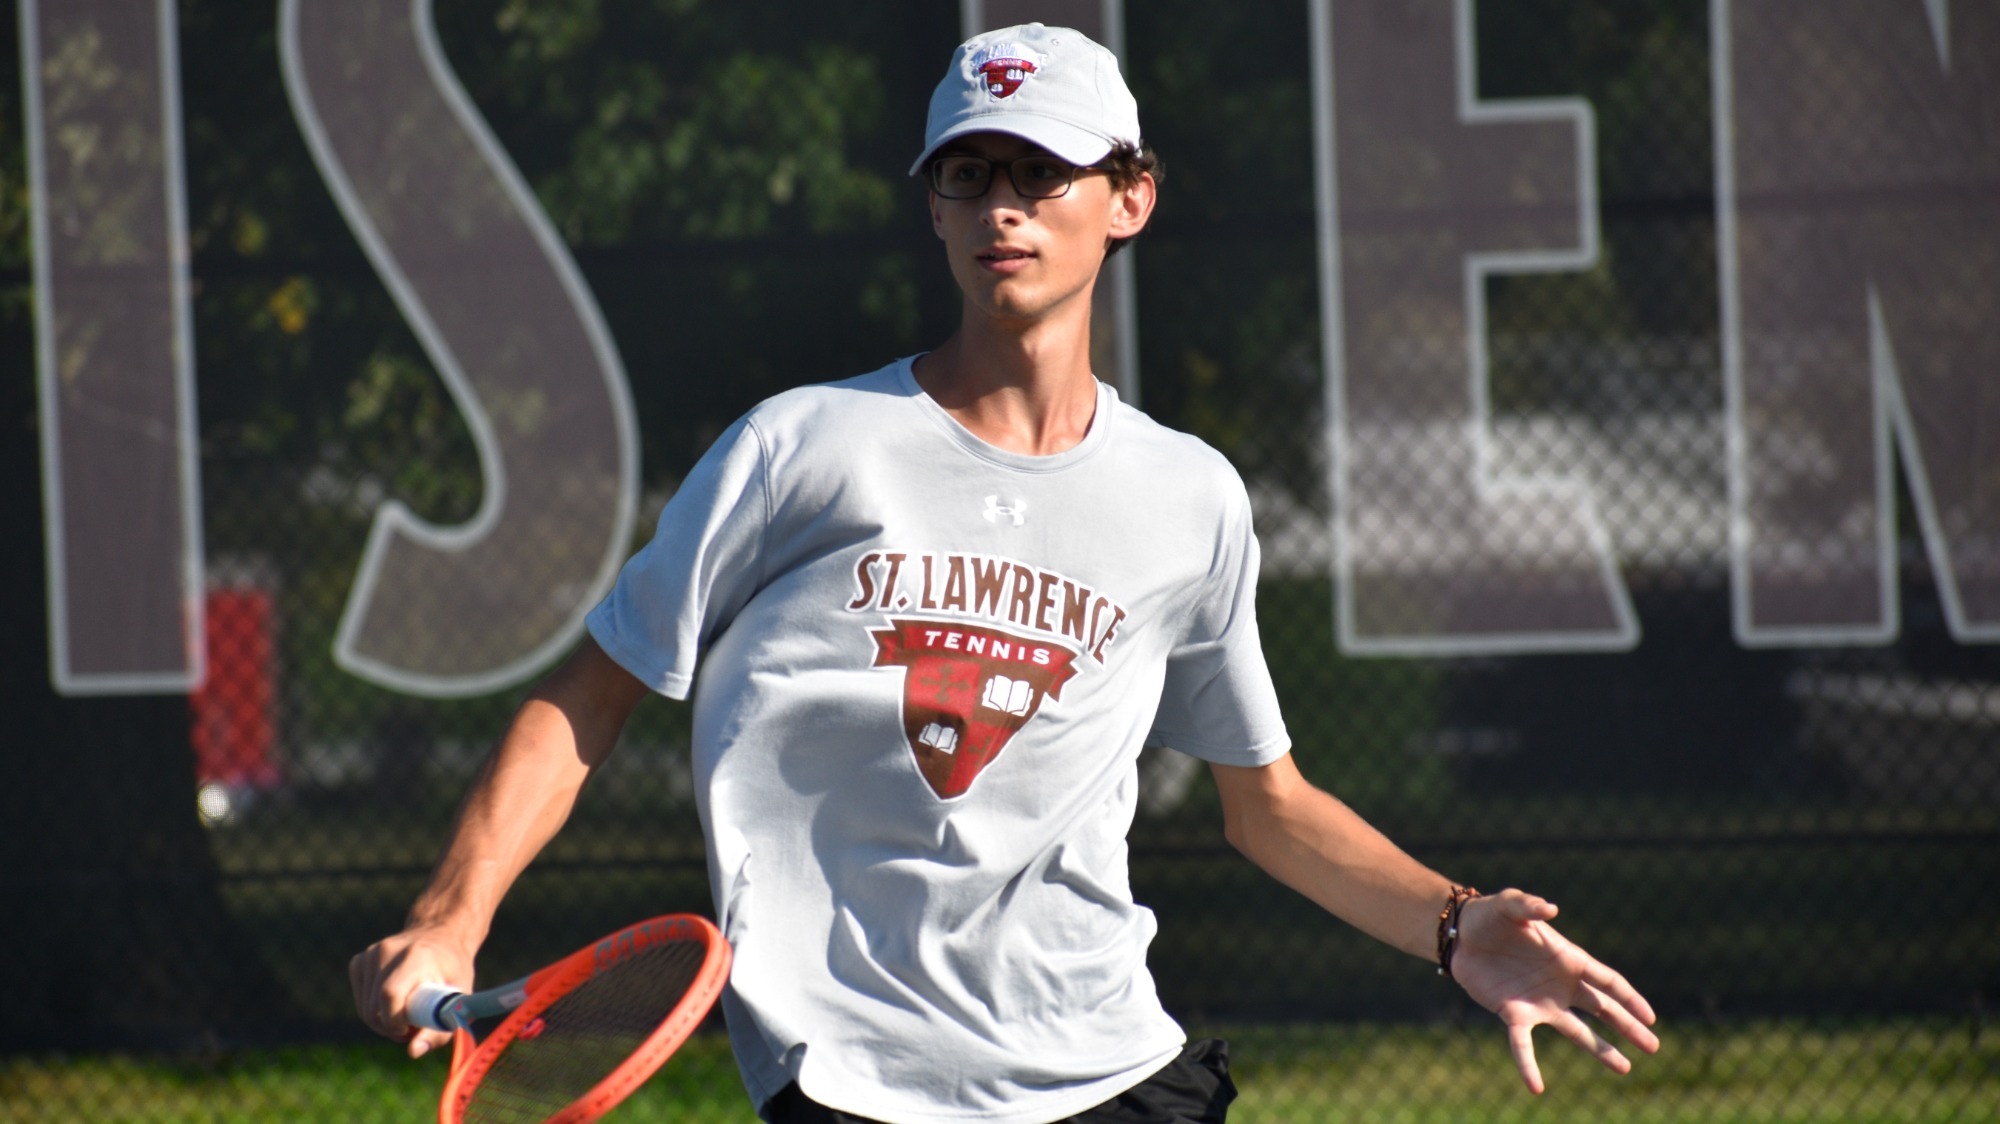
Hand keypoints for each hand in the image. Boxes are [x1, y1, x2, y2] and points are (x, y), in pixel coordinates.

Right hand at [349, 926, 476, 1059]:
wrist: (440, 934)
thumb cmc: (453, 970)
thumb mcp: (459, 997)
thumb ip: (441, 1028)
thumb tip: (413, 1052)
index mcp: (416, 955)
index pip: (390, 994)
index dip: (395, 1021)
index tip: (411, 1030)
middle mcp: (387, 951)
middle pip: (374, 1007)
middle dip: (392, 1028)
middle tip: (414, 1029)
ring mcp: (369, 954)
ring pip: (365, 1009)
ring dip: (384, 1023)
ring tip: (409, 1016)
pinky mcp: (359, 962)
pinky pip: (361, 1002)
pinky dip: (376, 1012)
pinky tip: (396, 1005)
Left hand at [1448, 889, 1658, 1093]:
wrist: (1460, 935)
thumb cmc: (1491, 915)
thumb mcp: (1509, 904)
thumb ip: (1529, 905)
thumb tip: (1551, 909)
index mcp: (1568, 958)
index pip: (1607, 981)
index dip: (1629, 998)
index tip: (1651, 1017)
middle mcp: (1560, 984)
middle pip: (1602, 1009)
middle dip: (1628, 1026)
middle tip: (1653, 1046)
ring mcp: (1540, 1002)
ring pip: (1577, 1031)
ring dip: (1600, 1050)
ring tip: (1625, 1068)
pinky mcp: (1514, 1014)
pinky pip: (1523, 1046)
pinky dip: (1529, 1066)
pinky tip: (1537, 1087)